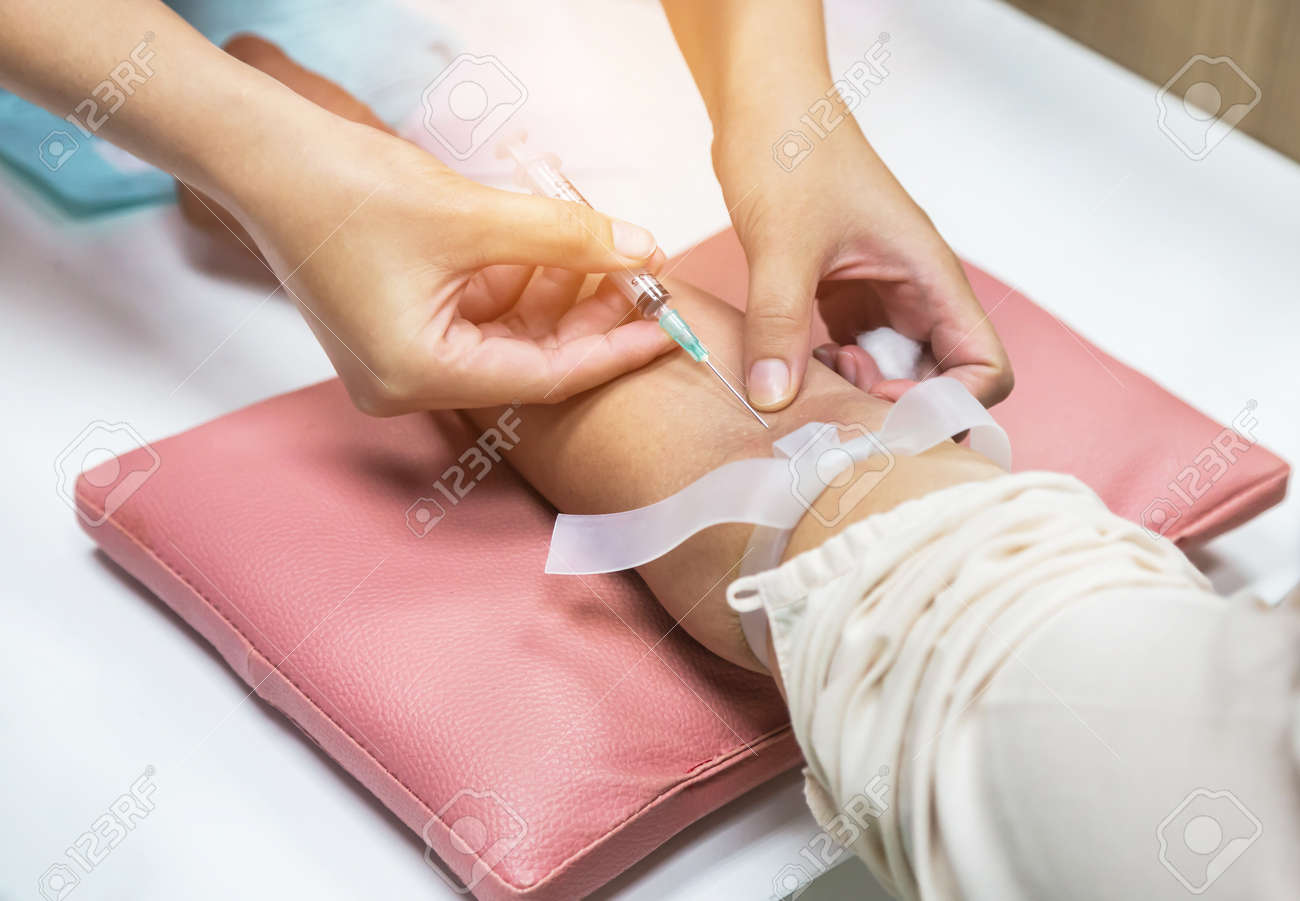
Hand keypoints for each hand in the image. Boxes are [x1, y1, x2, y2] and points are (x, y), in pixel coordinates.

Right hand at [185, 38, 671, 412]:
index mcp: (418, 377)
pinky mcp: (395, 329)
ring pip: (505, 336)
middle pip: (527, 361)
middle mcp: (405, 385)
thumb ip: (567, 237)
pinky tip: (553, 247)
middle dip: (587, 317)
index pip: (545, 378)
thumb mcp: (473, 216)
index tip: (666, 324)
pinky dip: (516, 284)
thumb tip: (642, 250)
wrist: (264, 155)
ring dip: (554, 294)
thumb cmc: (345, 188)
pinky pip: (475, 317)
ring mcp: (398, 360)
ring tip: (605, 250)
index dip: (613, 348)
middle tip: (642, 278)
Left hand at [712, 111, 1012, 410]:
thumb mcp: (782, 244)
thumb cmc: (792, 152)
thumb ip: (778, 324)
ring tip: (808, 381)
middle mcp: (914, 292)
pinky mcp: (844, 295)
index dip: (946, 403)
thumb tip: (773, 398)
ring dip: (857, 392)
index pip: (984, 366)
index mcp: (929, 275)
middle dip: (894, 407)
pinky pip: (853, 354)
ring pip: (892, 372)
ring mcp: (880, 295)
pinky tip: (791, 367)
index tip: (882, 405)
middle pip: (938, 380)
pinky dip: (829, 373)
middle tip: (836, 404)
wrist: (763, 106)